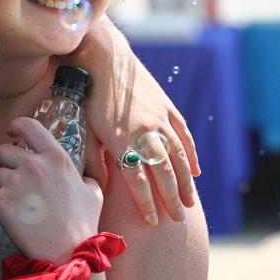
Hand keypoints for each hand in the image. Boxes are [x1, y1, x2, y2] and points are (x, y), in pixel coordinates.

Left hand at [0, 117, 102, 265]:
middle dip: (5, 165)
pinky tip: (0, 215)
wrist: (68, 253)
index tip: (12, 134)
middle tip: (12, 182)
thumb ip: (85, 176)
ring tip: (8, 202)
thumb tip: (83, 175)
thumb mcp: (93, 192)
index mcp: (56, 158)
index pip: (28, 126)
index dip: (15, 127)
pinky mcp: (1, 202)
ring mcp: (16, 182)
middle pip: (3, 152)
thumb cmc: (83, 226)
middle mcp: (34, 165)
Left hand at [77, 28, 199, 225]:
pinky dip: (191, 155)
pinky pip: (183, 135)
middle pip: (162, 172)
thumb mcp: (84, 128)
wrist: (103, 57)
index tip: (151, 221)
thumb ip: (92, 158)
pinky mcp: (167, 107)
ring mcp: (159, 119)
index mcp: (121, 139)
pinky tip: (195, 171)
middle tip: (177, 220)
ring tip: (189, 203)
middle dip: (170, 199)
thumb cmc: (88, 95)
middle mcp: (144, 131)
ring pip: (178, 157)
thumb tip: (98, 184)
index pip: (137, 179)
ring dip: (184, 182)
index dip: (146, 202)